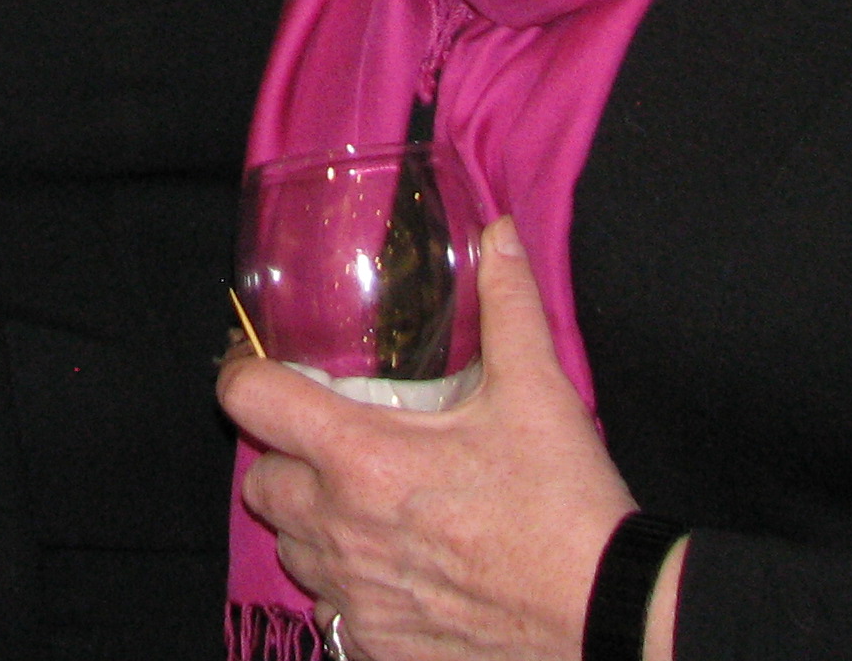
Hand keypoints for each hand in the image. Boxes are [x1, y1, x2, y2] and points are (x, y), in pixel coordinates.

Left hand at [219, 218, 652, 660]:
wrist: (605, 617)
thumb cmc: (564, 505)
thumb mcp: (538, 392)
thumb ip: (508, 305)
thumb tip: (498, 233)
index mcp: (360, 457)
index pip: (250, 400)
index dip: (245, 371)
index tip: (264, 363)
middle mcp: (339, 528)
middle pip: (260, 481)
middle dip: (287, 456)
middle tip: (337, 441)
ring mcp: (353, 596)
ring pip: (292, 549)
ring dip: (314, 522)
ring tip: (370, 506)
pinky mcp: (375, 646)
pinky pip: (329, 611)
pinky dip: (347, 587)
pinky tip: (396, 567)